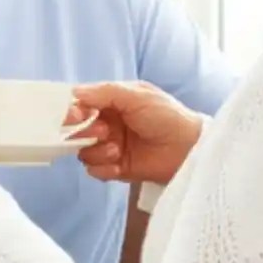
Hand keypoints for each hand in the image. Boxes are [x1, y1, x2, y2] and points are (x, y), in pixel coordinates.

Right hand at [66, 81, 202, 184]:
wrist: (190, 148)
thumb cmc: (167, 116)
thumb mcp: (137, 95)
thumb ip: (104, 92)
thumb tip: (74, 93)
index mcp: (110, 102)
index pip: (79, 104)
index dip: (72, 110)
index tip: (75, 115)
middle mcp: (107, 123)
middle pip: (76, 129)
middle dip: (84, 132)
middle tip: (104, 131)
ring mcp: (110, 146)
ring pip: (83, 151)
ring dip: (97, 151)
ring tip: (118, 149)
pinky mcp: (116, 167)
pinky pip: (94, 170)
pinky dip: (103, 168)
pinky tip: (119, 164)